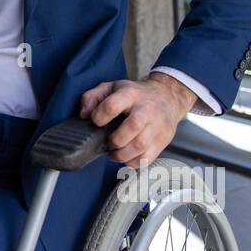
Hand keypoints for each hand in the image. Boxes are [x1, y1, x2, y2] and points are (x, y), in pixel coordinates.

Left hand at [77, 73, 196, 168]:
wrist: (167, 96)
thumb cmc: (135, 94)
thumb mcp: (112, 87)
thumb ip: (92, 97)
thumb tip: (84, 114)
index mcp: (130, 94)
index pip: (112, 106)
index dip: (99, 117)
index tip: (96, 122)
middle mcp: (146, 109)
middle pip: (132, 127)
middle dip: (114, 140)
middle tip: (108, 142)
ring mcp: (157, 126)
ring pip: (140, 145)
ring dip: (122, 154)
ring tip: (115, 152)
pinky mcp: (163, 140)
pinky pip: (147, 158)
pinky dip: (132, 162)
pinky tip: (126, 157)